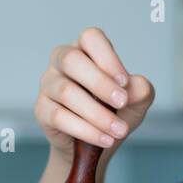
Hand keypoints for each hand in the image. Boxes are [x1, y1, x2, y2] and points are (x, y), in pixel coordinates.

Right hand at [36, 26, 154, 163]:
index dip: (108, 57)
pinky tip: (105, 139)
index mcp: (86, 50)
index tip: (125, 82)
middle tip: (122, 102)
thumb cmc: (115, 112)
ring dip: (96, 113)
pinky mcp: (42, 110)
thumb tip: (132, 89)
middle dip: (99, 82)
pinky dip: (86, 130)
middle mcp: (61, 61)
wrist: (98, 144)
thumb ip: (140, 90)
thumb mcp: (136, 101)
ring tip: (119, 130)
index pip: (91, 38)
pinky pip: (59, 117)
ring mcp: (48, 85)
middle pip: (71, 60)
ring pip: (65, 92)